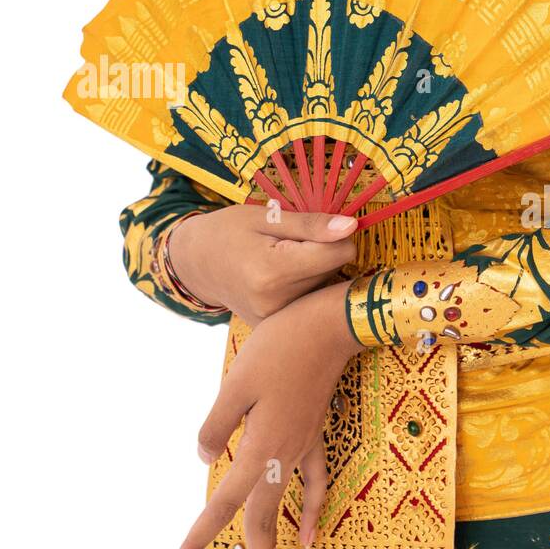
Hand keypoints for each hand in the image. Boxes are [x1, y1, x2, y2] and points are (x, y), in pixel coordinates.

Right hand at [167, 205, 357, 325]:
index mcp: (272, 271)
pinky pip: (310, 305)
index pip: (339, 254)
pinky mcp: (276, 331)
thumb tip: (352, 226)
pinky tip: (282, 282)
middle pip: (334, 272)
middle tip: (290, 245)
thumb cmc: (229, 232)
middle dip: (322, 254)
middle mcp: (276, 303)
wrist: (197, 264)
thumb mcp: (266, 217)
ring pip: (325, 289)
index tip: (319, 229)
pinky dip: (305, 290)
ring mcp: (275, 322)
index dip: (337, 236)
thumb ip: (311, 224)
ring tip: (282, 263)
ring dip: (314, 273)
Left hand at [171, 280, 359, 548]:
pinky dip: (310, 510)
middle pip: (259, 520)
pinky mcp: (314, 434)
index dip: (195, 544)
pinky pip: (314, 482)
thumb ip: (215, 427)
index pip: (219, 508)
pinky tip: (307, 534)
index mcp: (258, 449)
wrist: (330, 326)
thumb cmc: (278, 347)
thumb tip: (205, 458)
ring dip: (277, 546)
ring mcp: (302, 448)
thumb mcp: (233, 384)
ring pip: (284, 507)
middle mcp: (281, 457)